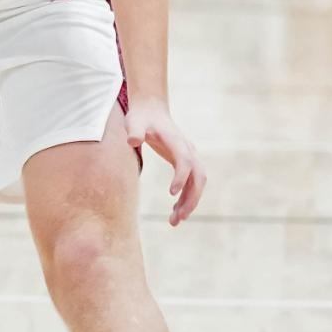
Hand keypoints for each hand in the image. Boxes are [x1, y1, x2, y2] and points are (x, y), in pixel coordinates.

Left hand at [126, 99, 205, 225]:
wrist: (151, 110)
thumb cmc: (141, 117)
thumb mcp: (134, 121)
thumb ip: (134, 131)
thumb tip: (132, 141)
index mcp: (176, 140)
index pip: (185, 160)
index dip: (181, 176)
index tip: (171, 193)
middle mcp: (188, 149)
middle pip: (198, 176)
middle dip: (191, 198)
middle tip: (178, 218)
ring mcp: (189, 156)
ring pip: (197, 183)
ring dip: (190, 202)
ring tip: (174, 221)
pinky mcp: (185, 163)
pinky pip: (191, 184)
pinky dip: (186, 198)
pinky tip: (174, 211)